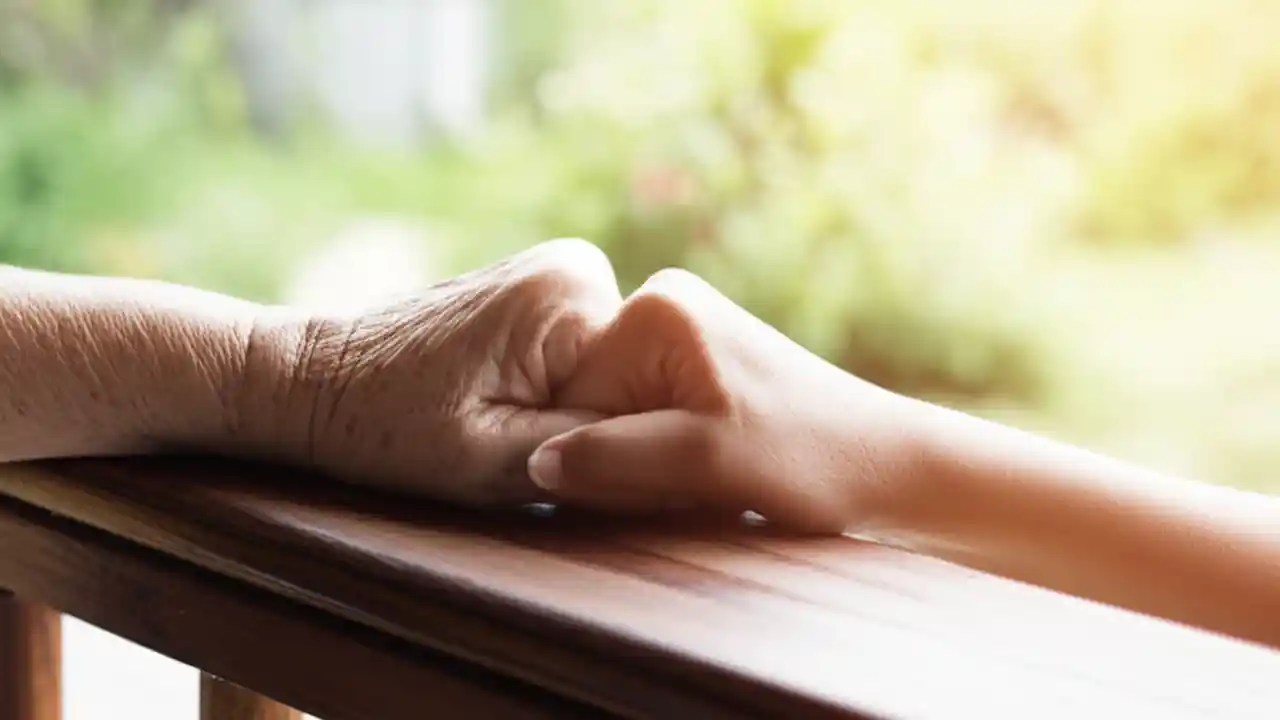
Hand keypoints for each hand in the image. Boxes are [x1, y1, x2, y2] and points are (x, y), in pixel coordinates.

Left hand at [234, 239, 621, 504]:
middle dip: (600, 424)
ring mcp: (560, 271)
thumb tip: (681, 449)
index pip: (653, 385)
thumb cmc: (389, 426)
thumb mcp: (493, 460)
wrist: (317, 379)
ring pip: (617, 369)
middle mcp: (576, 266)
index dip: (624, 444)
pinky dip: (567, 392)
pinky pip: (589, 353)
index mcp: (570, 298)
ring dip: (581, 410)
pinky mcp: (544, 288)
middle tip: (526, 455)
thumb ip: (591, 450)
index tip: (567, 474)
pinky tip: (514, 413)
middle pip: (639, 373)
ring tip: (509, 431)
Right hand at [527, 269, 929, 531]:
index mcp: (655, 309)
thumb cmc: (809, 457)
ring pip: (619, 418)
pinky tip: (710, 472)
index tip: (661, 487)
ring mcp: (681, 331)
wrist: (888, 464)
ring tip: (710, 478)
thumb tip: (537, 463)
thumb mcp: (704, 461)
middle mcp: (662, 303)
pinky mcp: (698, 360)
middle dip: (628, 459)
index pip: (573, 397)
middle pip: (593, 404)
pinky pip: (648, 416)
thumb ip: (614, 458)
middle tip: (691, 487)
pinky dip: (668, 455)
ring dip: (649, 463)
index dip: (600, 459)